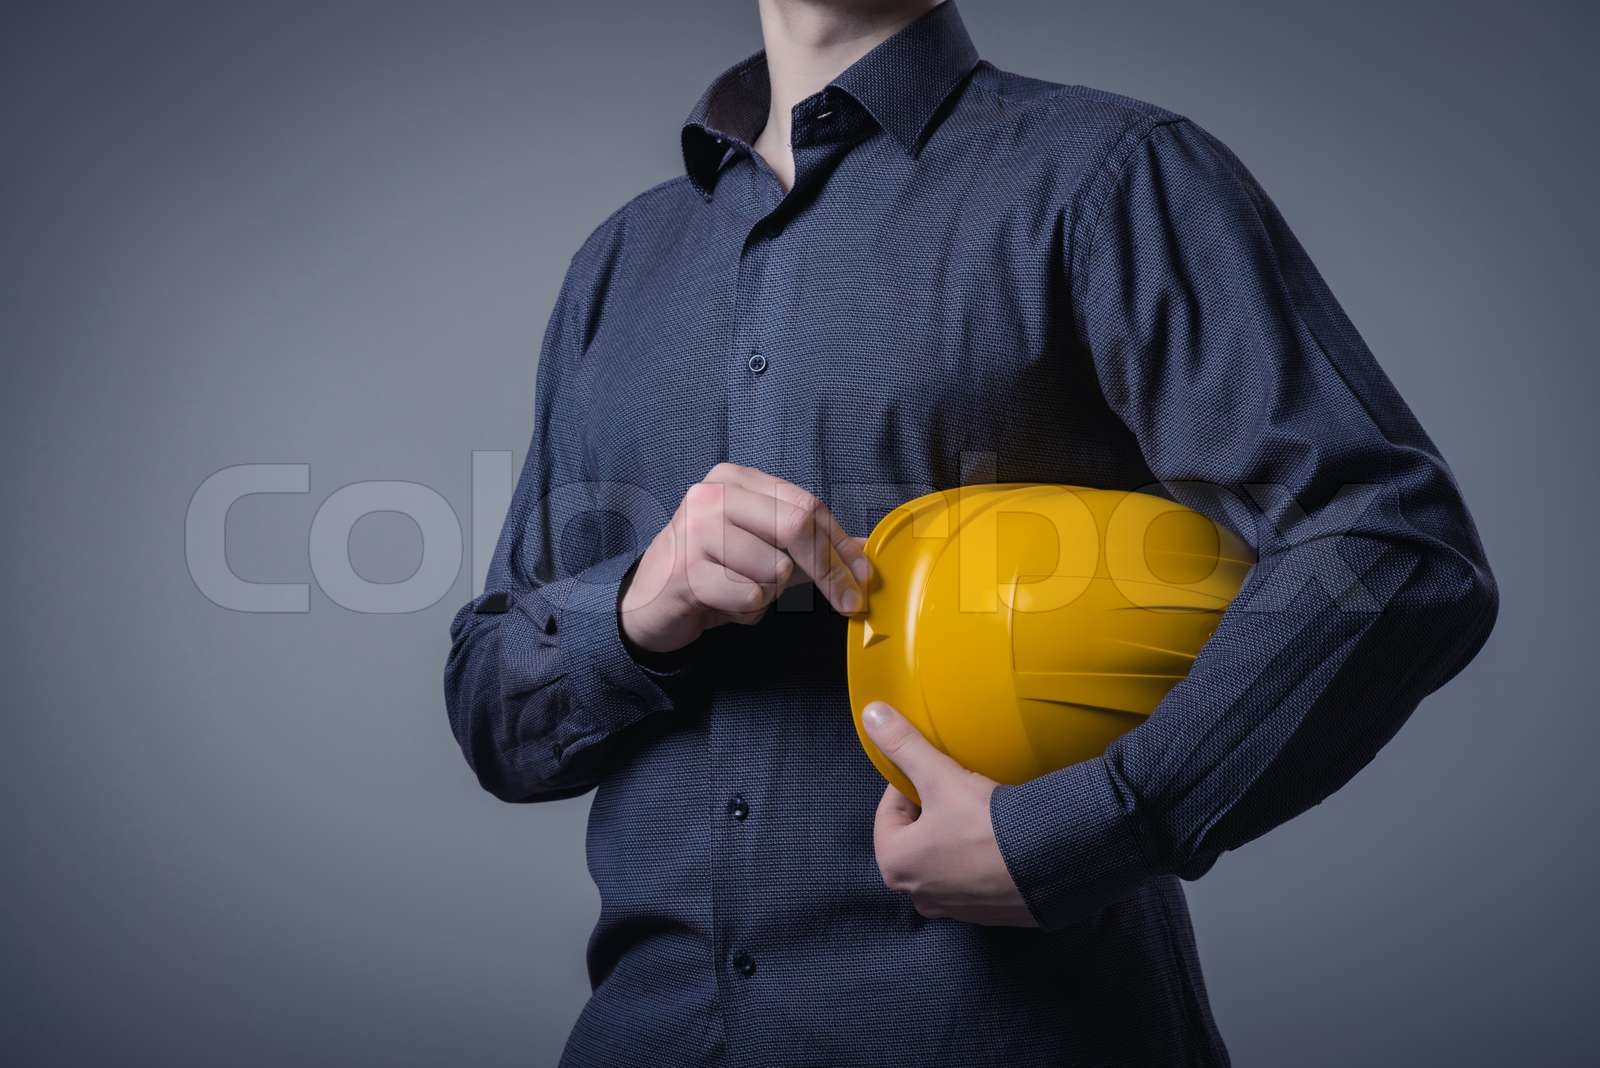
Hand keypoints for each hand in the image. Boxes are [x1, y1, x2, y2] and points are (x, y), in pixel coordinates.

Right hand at [619, 462, 869, 653]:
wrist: (648, 601)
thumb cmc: (713, 571)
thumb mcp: (762, 548)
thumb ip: (809, 546)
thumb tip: (864, 552)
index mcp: (736, 479)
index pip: (807, 505)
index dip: (842, 544)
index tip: (865, 576)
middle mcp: (712, 494)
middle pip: (797, 526)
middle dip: (830, 571)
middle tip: (850, 603)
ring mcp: (696, 530)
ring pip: (776, 570)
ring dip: (771, 595)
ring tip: (740, 590)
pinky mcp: (687, 571)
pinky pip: (750, 598)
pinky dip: (747, 612)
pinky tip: (722, 603)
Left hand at [863, 702, 1036, 926]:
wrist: (1047, 865)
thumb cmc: (984, 825)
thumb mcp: (939, 777)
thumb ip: (903, 745)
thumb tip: (872, 714)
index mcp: (894, 864)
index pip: (890, 811)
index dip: (909, 783)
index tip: (931, 769)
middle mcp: (916, 893)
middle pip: (915, 835)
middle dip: (931, 810)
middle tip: (955, 789)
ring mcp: (951, 907)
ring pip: (942, 857)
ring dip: (954, 835)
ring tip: (978, 812)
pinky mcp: (985, 914)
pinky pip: (971, 877)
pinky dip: (978, 858)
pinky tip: (997, 839)